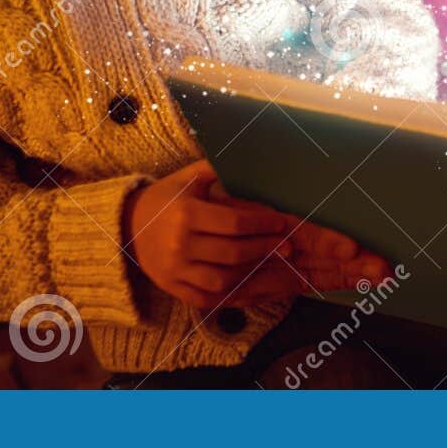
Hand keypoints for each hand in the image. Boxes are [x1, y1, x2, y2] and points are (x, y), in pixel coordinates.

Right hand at [123, 159, 390, 311]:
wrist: (125, 232)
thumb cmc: (169, 197)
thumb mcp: (190, 177)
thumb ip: (220, 170)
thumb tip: (257, 150)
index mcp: (187, 215)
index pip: (234, 223)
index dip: (265, 225)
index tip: (290, 225)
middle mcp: (184, 248)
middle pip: (240, 254)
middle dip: (282, 251)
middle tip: (321, 249)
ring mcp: (185, 276)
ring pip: (236, 279)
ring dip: (275, 271)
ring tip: (314, 265)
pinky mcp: (189, 295)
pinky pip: (228, 297)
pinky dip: (260, 291)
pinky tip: (293, 286)